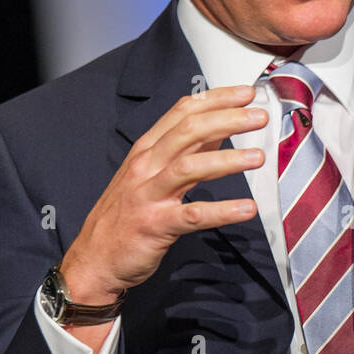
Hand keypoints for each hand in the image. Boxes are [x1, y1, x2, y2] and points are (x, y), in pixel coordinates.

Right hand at [60, 85, 267, 317]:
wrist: (94, 259)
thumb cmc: (126, 215)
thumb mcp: (151, 175)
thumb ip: (185, 152)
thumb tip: (219, 131)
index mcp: (147, 150)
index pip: (182, 113)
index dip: (215, 100)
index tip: (245, 93)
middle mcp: (146, 167)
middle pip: (188, 132)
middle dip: (226, 120)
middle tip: (260, 117)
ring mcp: (149, 195)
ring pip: (189, 167)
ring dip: (227, 160)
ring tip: (258, 158)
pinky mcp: (156, 225)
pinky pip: (193, 215)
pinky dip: (222, 211)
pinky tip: (247, 209)